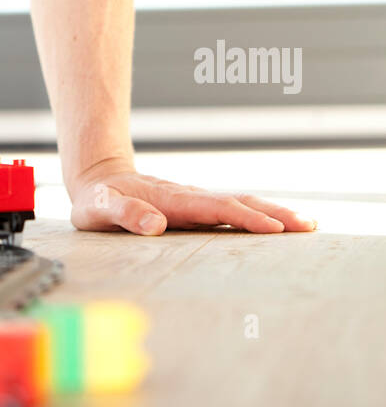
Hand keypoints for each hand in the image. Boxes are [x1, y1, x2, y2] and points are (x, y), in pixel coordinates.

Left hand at [69, 156, 317, 235]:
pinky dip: (259, 215)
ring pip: (241, 203)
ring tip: (307, 224)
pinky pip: (233, 210)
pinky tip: (278, 225)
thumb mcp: (99, 208)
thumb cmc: (97, 199)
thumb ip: (124, 214)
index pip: (216, 208)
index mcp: (171, 200)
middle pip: (239, 202)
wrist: (98, 178)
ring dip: (273, 212)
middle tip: (308, 226)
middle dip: (274, 214)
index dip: (246, 218)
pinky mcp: (196, 208)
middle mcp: (190, 198)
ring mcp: (195, 201)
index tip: (274, 228)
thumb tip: (156, 225)